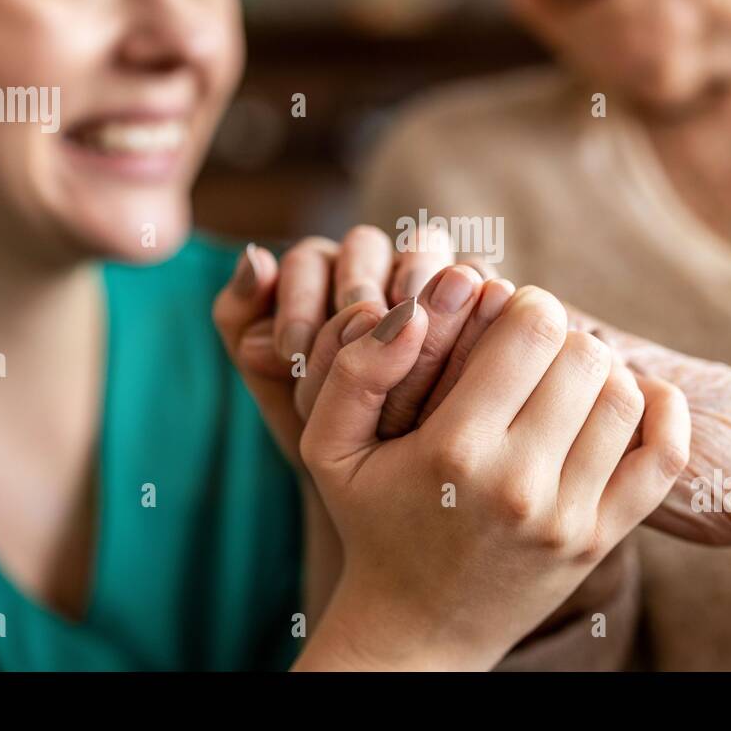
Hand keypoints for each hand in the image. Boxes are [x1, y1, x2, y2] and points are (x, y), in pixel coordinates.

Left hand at [213, 225, 471, 467]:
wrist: (391, 483)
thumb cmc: (325, 430)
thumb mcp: (278, 387)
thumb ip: (246, 325)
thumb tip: (255, 261)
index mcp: (325, 275)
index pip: (309, 262)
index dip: (299, 301)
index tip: (290, 353)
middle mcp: (380, 267)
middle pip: (368, 248)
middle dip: (355, 290)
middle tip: (352, 334)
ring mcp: (435, 280)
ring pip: (426, 254)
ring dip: (416, 291)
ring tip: (407, 336)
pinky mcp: (484, 301)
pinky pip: (480, 288)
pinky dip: (469, 315)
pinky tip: (461, 353)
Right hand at [293, 288, 689, 670]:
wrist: (414, 629)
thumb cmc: (372, 522)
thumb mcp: (330, 448)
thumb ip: (357, 370)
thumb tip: (412, 310)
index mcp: (454, 450)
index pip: (531, 331)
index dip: (525, 303)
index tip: (505, 316)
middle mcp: (518, 484)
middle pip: (584, 356)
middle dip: (560, 336)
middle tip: (532, 351)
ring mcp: (567, 518)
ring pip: (624, 397)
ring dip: (601, 372)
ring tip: (563, 381)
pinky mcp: (599, 541)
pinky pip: (664, 458)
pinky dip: (664, 414)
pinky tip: (631, 399)